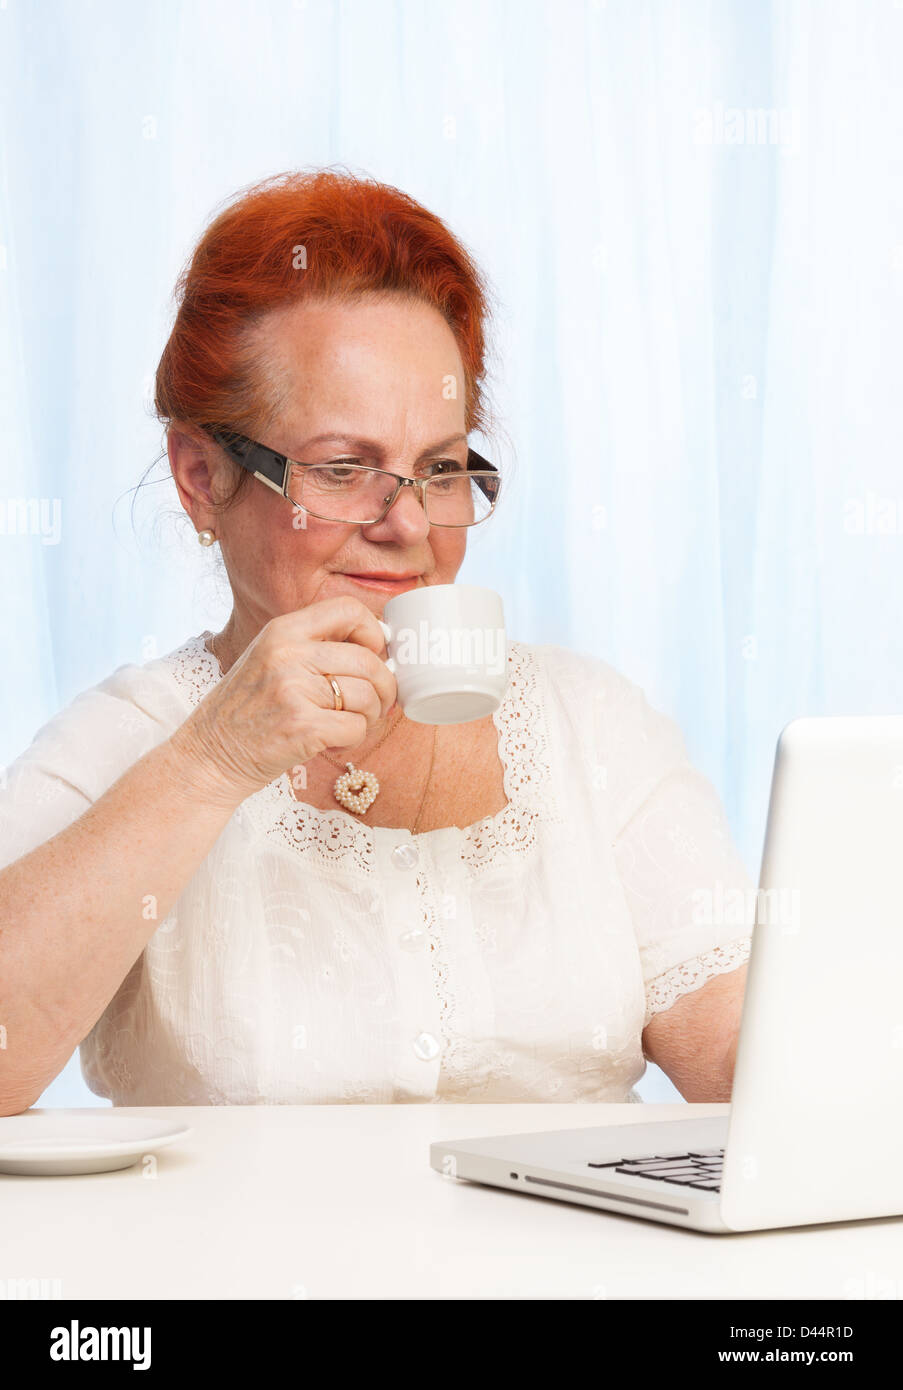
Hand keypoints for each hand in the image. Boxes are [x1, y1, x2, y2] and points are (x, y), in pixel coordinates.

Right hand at [168, 598, 396, 806]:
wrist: (209, 755)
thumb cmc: (248, 710)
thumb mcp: (271, 659)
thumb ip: (314, 647)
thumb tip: (381, 649)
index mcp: (283, 630)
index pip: (350, 610)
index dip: (374, 633)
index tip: (374, 656)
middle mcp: (288, 653)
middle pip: (368, 660)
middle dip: (385, 687)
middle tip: (378, 704)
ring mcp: (294, 690)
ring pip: (368, 697)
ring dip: (369, 717)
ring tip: (347, 725)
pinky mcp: (302, 727)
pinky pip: (356, 728)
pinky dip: (354, 739)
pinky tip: (333, 742)